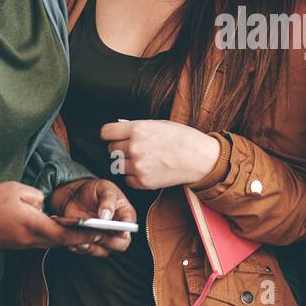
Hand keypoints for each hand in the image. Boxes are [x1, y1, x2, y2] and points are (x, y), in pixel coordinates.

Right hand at [0, 181, 113, 253]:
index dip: (84, 234)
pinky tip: (57, 232)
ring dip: (67, 240)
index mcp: (32, 225)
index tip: (99, 233)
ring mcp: (21, 244)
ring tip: (84, 233)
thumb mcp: (16, 189)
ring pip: (49, 243)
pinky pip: (38, 243)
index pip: (64, 235)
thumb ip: (36, 196)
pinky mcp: (14, 245)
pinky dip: (51, 238)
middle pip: (61, 243)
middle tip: (99, 235)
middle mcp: (29, 240)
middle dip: (81, 239)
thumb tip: (43, 205)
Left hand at [49, 178, 135, 256]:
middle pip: (120, 244)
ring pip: (104, 250)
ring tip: (82, 240)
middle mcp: (117, 229)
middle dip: (109, 241)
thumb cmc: (94, 190)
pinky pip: (89, 250)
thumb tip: (107, 216)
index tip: (120, 231)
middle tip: (97, 233)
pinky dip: (81, 248)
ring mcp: (104, 237)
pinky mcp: (91, 242)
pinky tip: (74, 243)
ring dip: (93, 247)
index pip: (130, 226)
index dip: (126, 230)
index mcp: (125, 214)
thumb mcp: (104, 188)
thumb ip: (107, 200)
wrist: (76, 195)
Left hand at [100, 119, 221, 190]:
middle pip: (111, 150)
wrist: (199, 158)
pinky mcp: (143, 182)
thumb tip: (121, 127)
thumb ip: (137, 127)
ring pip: (117, 166)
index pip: (106, 132)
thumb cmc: (184, 139)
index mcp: (137, 129)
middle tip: (134, 149)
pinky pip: (128, 180)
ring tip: (142, 160)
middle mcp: (134, 147)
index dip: (111, 134)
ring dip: (125, 164)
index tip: (114, 136)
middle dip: (119, 149)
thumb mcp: (159, 124)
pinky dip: (134, 177)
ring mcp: (138, 166)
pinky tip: (146, 170)